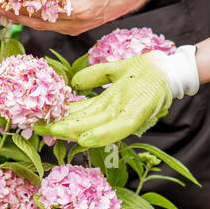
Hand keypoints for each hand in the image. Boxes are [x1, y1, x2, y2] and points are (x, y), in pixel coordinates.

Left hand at [2, 0, 142, 35]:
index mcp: (83, 12)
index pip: (49, 14)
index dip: (28, 9)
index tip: (10, 3)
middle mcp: (76, 25)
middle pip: (41, 23)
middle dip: (17, 16)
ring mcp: (74, 28)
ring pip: (43, 26)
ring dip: (23, 19)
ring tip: (2, 10)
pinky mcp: (72, 27)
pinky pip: (48, 25)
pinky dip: (33, 19)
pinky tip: (20, 12)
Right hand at [36, 49, 196, 146]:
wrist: (171, 68)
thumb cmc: (146, 71)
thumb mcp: (116, 69)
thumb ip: (95, 74)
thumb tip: (73, 82)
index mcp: (107, 101)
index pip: (80, 111)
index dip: (61, 116)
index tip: (40, 119)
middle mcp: (113, 109)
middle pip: (84, 120)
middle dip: (61, 126)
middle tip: (38, 130)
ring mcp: (125, 110)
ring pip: (96, 125)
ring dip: (75, 131)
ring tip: (55, 134)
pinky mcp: (140, 111)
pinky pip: (119, 126)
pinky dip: (103, 135)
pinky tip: (86, 139)